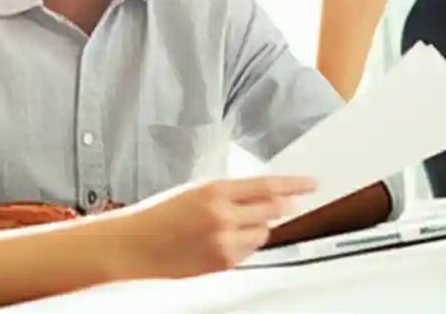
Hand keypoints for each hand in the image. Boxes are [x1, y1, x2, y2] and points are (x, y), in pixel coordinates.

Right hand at [110, 176, 315, 278]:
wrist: (135, 247)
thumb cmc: (159, 217)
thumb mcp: (195, 192)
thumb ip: (228, 193)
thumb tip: (261, 194)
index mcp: (214, 192)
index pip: (266, 185)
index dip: (293, 184)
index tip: (311, 183)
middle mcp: (223, 217)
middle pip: (273, 210)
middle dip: (281, 206)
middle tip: (287, 202)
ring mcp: (224, 242)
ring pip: (263, 233)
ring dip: (258, 226)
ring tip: (234, 224)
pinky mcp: (223, 263)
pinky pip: (249, 250)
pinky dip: (245, 243)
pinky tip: (224, 239)